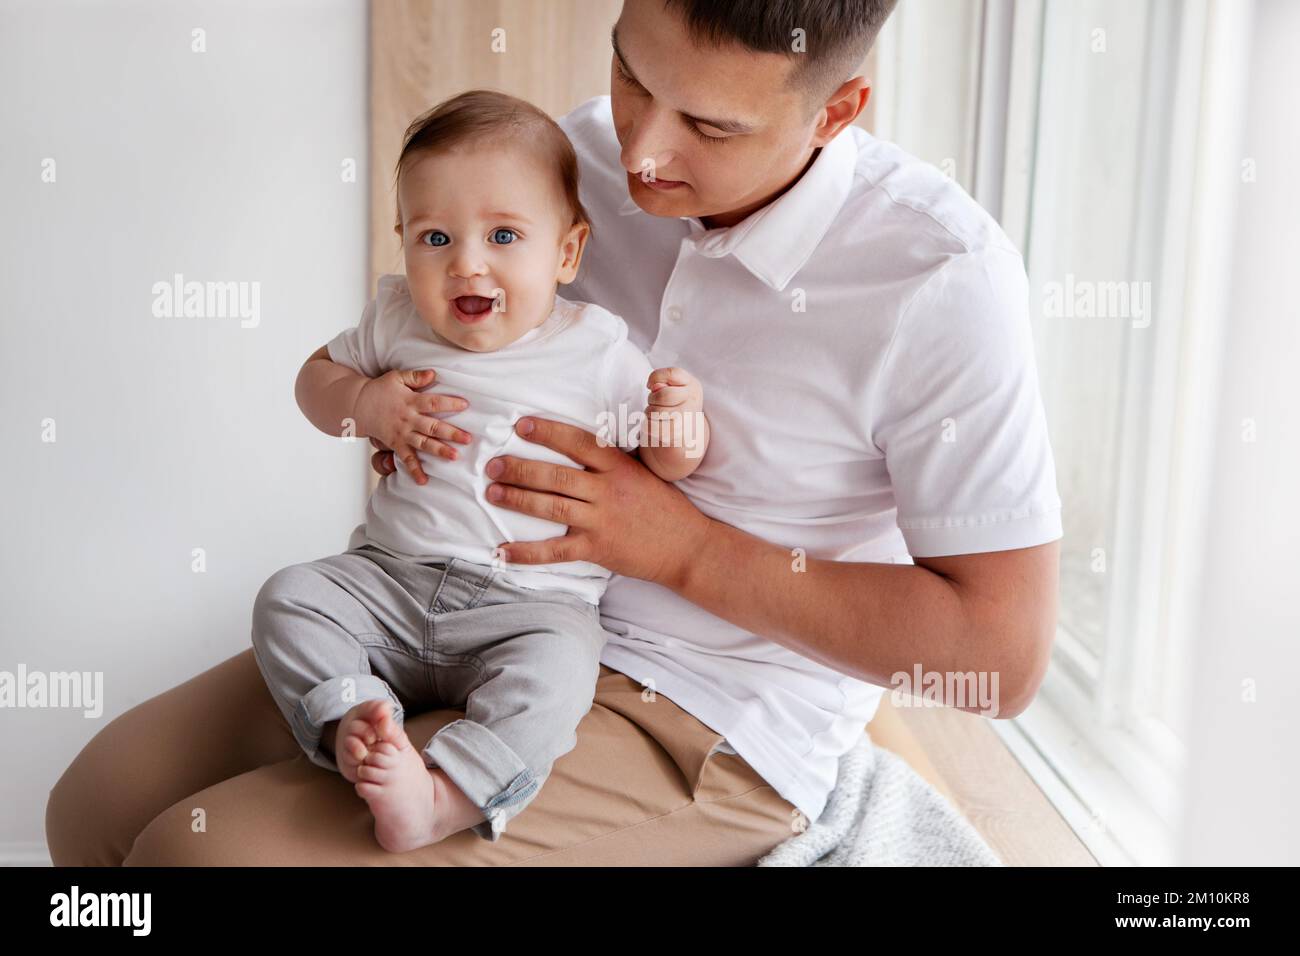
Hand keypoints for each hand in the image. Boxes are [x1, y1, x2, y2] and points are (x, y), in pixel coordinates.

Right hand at [353, 369, 471, 484]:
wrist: (357, 404)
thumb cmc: (380, 389)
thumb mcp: (396, 377)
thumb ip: (415, 376)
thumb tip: (433, 373)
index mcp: (410, 401)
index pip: (433, 402)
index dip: (449, 403)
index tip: (465, 405)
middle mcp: (408, 419)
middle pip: (432, 426)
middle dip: (451, 433)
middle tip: (468, 439)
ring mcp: (402, 433)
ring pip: (423, 444)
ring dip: (439, 451)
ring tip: (454, 457)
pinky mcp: (395, 444)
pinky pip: (406, 459)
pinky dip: (414, 470)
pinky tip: (423, 481)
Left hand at [483, 417, 712, 586]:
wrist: (687, 546)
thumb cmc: (664, 507)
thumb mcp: (642, 472)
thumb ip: (611, 462)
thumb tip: (578, 444)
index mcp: (619, 467)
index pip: (578, 443)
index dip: (547, 432)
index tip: (520, 425)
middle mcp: (608, 491)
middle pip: (556, 476)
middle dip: (519, 468)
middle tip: (492, 464)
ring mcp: (602, 521)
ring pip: (552, 507)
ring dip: (518, 499)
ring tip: (491, 492)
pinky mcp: (597, 549)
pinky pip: (555, 550)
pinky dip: (526, 552)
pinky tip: (502, 551)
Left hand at [644, 366, 702, 450]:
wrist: (685, 434)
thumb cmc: (673, 405)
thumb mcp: (671, 388)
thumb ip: (662, 381)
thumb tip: (655, 387)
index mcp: (693, 386)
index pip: (673, 374)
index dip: (656, 377)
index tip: (651, 386)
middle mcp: (694, 402)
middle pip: (663, 395)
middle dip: (651, 398)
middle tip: (654, 403)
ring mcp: (687, 420)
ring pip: (655, 412)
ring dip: (648, 413)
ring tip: (655, 415)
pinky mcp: (677, 436)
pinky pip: (652, 427)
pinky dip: (647, 426)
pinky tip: (654, 425)